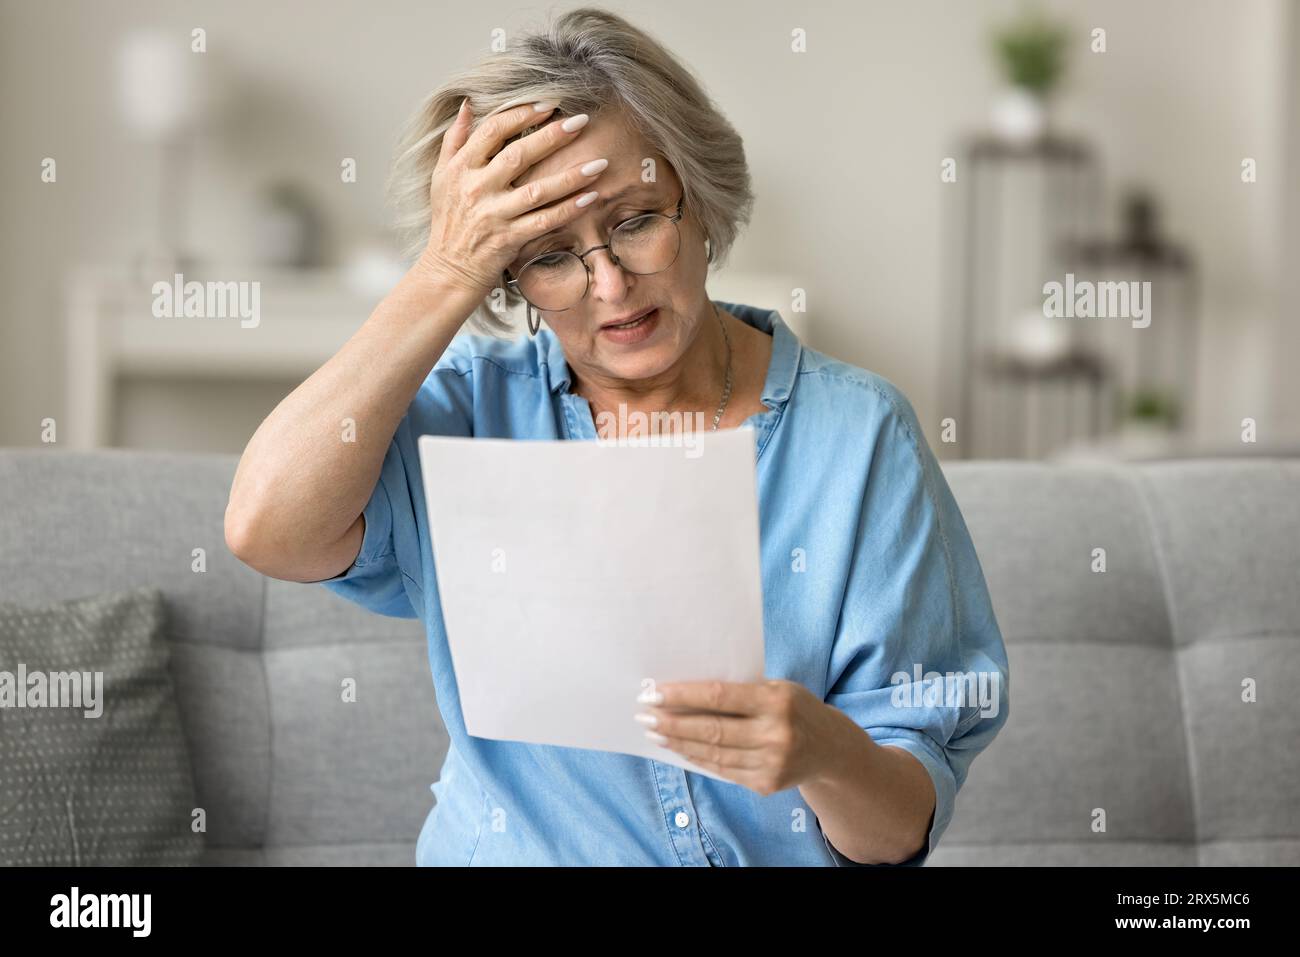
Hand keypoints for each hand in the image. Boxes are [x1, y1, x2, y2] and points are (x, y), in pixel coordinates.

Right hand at [414, 98, 609, 298]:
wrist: (447, 271)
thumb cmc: (448, 222)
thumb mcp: (441, 177)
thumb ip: (455, 140)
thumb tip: (469, 105)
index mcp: (460, 168)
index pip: (493, 130)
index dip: (521, 114)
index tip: (548, 105)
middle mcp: (476, 189)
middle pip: (519, 155)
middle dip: (552, 136)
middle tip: (580, 121)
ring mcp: (493, 215)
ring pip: (537, 190)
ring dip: (570, 176)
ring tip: (599, 163)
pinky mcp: (509, 239)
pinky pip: (544, 221)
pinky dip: (568, 209)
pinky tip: (591, 197)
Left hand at [635, 679, 842, 795]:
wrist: (830, 748)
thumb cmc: (794, 707)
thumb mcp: (776, 688)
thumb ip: (740, 691)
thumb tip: (684, 692)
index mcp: (776, 700)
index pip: (719, 696)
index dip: (683, 695)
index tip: (653, 693)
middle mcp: (775, 733)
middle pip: (711, 729)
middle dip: (672, 723)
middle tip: (644, 716)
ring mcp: (771, 763)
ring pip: (713, 753)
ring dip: (679, 743)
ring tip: (655, 732)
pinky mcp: (766, 784)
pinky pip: (723, 770)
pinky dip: (697, 758)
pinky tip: (680, 749)